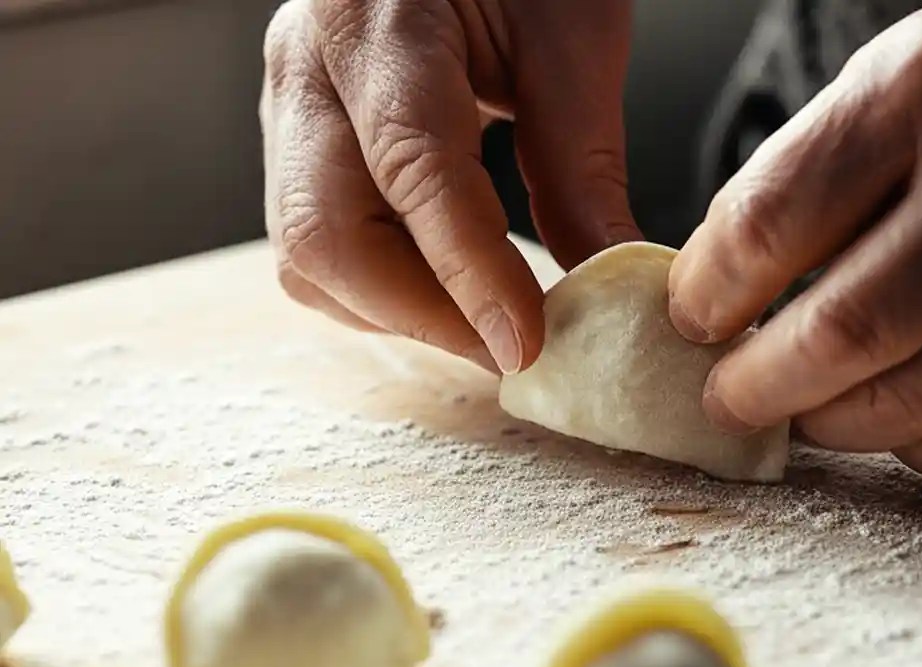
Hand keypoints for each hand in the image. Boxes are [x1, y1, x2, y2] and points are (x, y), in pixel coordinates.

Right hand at [261, 0, 639, 372]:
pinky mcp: (297, 138)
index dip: (468, 274)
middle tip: (513, 349)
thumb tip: (602, 285)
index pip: (413, 169)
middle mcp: (308, 65)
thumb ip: (580, 163)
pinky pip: (316, 242)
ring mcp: (290, 104)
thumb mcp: (571, 35)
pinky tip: (446, 288)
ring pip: (308, 254)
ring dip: (400, 311)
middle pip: (326, 232)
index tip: (527, 344)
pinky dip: (383, 287)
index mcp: (378, 20)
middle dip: (424, 314)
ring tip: (487, 323)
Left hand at [669, 0, 921, 474]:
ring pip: (917, 397)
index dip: (709, 292)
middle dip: (759, 386)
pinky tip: (900, 430)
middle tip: (728, 397)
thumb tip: (734, 286)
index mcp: (920, 92)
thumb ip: (822, 166)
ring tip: (804, 418)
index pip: (771, 222)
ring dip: (836, 427)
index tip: (692, 319)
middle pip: (841, 330)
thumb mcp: (909, 69)